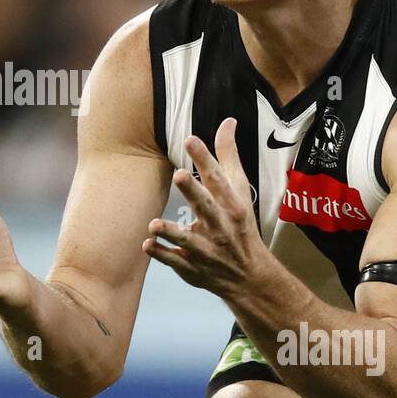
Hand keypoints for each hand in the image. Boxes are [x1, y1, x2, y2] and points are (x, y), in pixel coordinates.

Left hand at [143, 117, 269, 300]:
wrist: (249, 276)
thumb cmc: (241, 224)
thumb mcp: (240, 190)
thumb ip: (228, 156)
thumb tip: (228, 121)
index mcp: (232, 204)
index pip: (218, 178)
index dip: (205, 158)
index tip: (191, 139)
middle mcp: (220, 225)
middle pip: (206, 206)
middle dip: (193, 191)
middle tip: (179, 174)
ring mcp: (206, 249)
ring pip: (187, 239)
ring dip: (171, 231)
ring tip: (154, 224)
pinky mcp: (193, 267)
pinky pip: (175, 262)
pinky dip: (162, 254)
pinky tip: (147, 245)